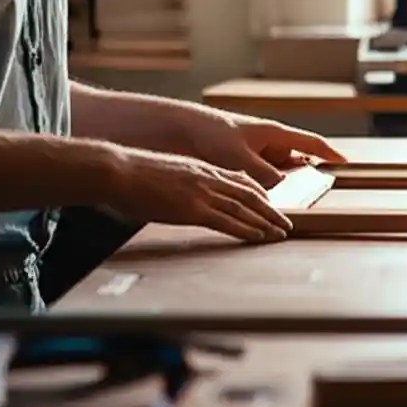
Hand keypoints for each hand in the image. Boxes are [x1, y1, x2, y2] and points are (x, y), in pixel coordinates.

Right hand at [102, 145, 292, 242]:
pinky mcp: (192, 209)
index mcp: (202, 169)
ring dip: (265, 222)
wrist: (120, 170)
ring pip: (243, 209)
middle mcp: (208, 178)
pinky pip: (226, 221)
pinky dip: (245, 230)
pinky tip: (258, 237)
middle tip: (286, 223)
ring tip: (280, 233)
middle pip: (249, 195)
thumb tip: (184, 194)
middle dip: (270, 210)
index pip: (240, 180)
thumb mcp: (168, 173)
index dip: (259, 194)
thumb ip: (184, 182)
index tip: (270, 204)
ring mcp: (201, 193)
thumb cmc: (136, 175)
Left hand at [182, 110, 346, 188]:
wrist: (184, 130)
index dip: (329, 153)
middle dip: (305, 179)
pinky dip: (268, 190)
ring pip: (281, 175)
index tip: (345, 163)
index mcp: (275, 134)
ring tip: (286, 204)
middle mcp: (271, 143)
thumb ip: (264, 176)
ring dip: (284, 189)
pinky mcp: (246, 163)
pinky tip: (264, 202)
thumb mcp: (240, 158)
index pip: (311, 143)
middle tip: (311, 197)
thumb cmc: (213, 135)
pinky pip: (265, 179)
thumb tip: (282, 190)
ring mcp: (259, 153)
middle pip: (298, 163)